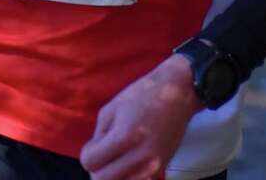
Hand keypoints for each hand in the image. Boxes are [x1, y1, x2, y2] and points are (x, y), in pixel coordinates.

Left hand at [80, 55, 200, 179]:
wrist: (177, 93)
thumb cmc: (143, 95)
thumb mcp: (112, 109)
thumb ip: (99, 136)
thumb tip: (92, 157)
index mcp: (125, 137)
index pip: (91, 163)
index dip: (88, 154)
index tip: (94, 145)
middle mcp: (140, 156)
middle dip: (96, 168)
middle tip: (102, 155)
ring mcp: (153, 166)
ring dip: (112, 175)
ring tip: (115, 159)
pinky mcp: (161, 169)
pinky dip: (127, 176)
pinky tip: (128, 163)